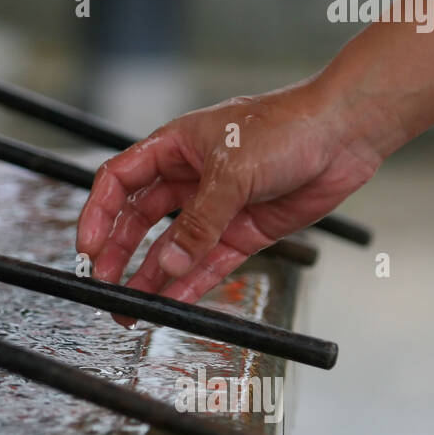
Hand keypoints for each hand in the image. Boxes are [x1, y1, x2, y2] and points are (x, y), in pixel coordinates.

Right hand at [76, 79, 387, 310]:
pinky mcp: (243, 231)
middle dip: (119, 254)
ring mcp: (216, 207)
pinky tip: (171, 302)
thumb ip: (199, 222)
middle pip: (139, 220)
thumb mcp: (234, 170)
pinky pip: (208, 263)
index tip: (88, 248)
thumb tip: (168, 264)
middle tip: (105, 286)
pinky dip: (190, 283)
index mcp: (174, 147)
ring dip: (151, 276)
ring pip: (171, 248)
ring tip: (130, 307)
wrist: (345, 134)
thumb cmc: (288, 127)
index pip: (119, 181)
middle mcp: (189, 178)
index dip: (98, 214)